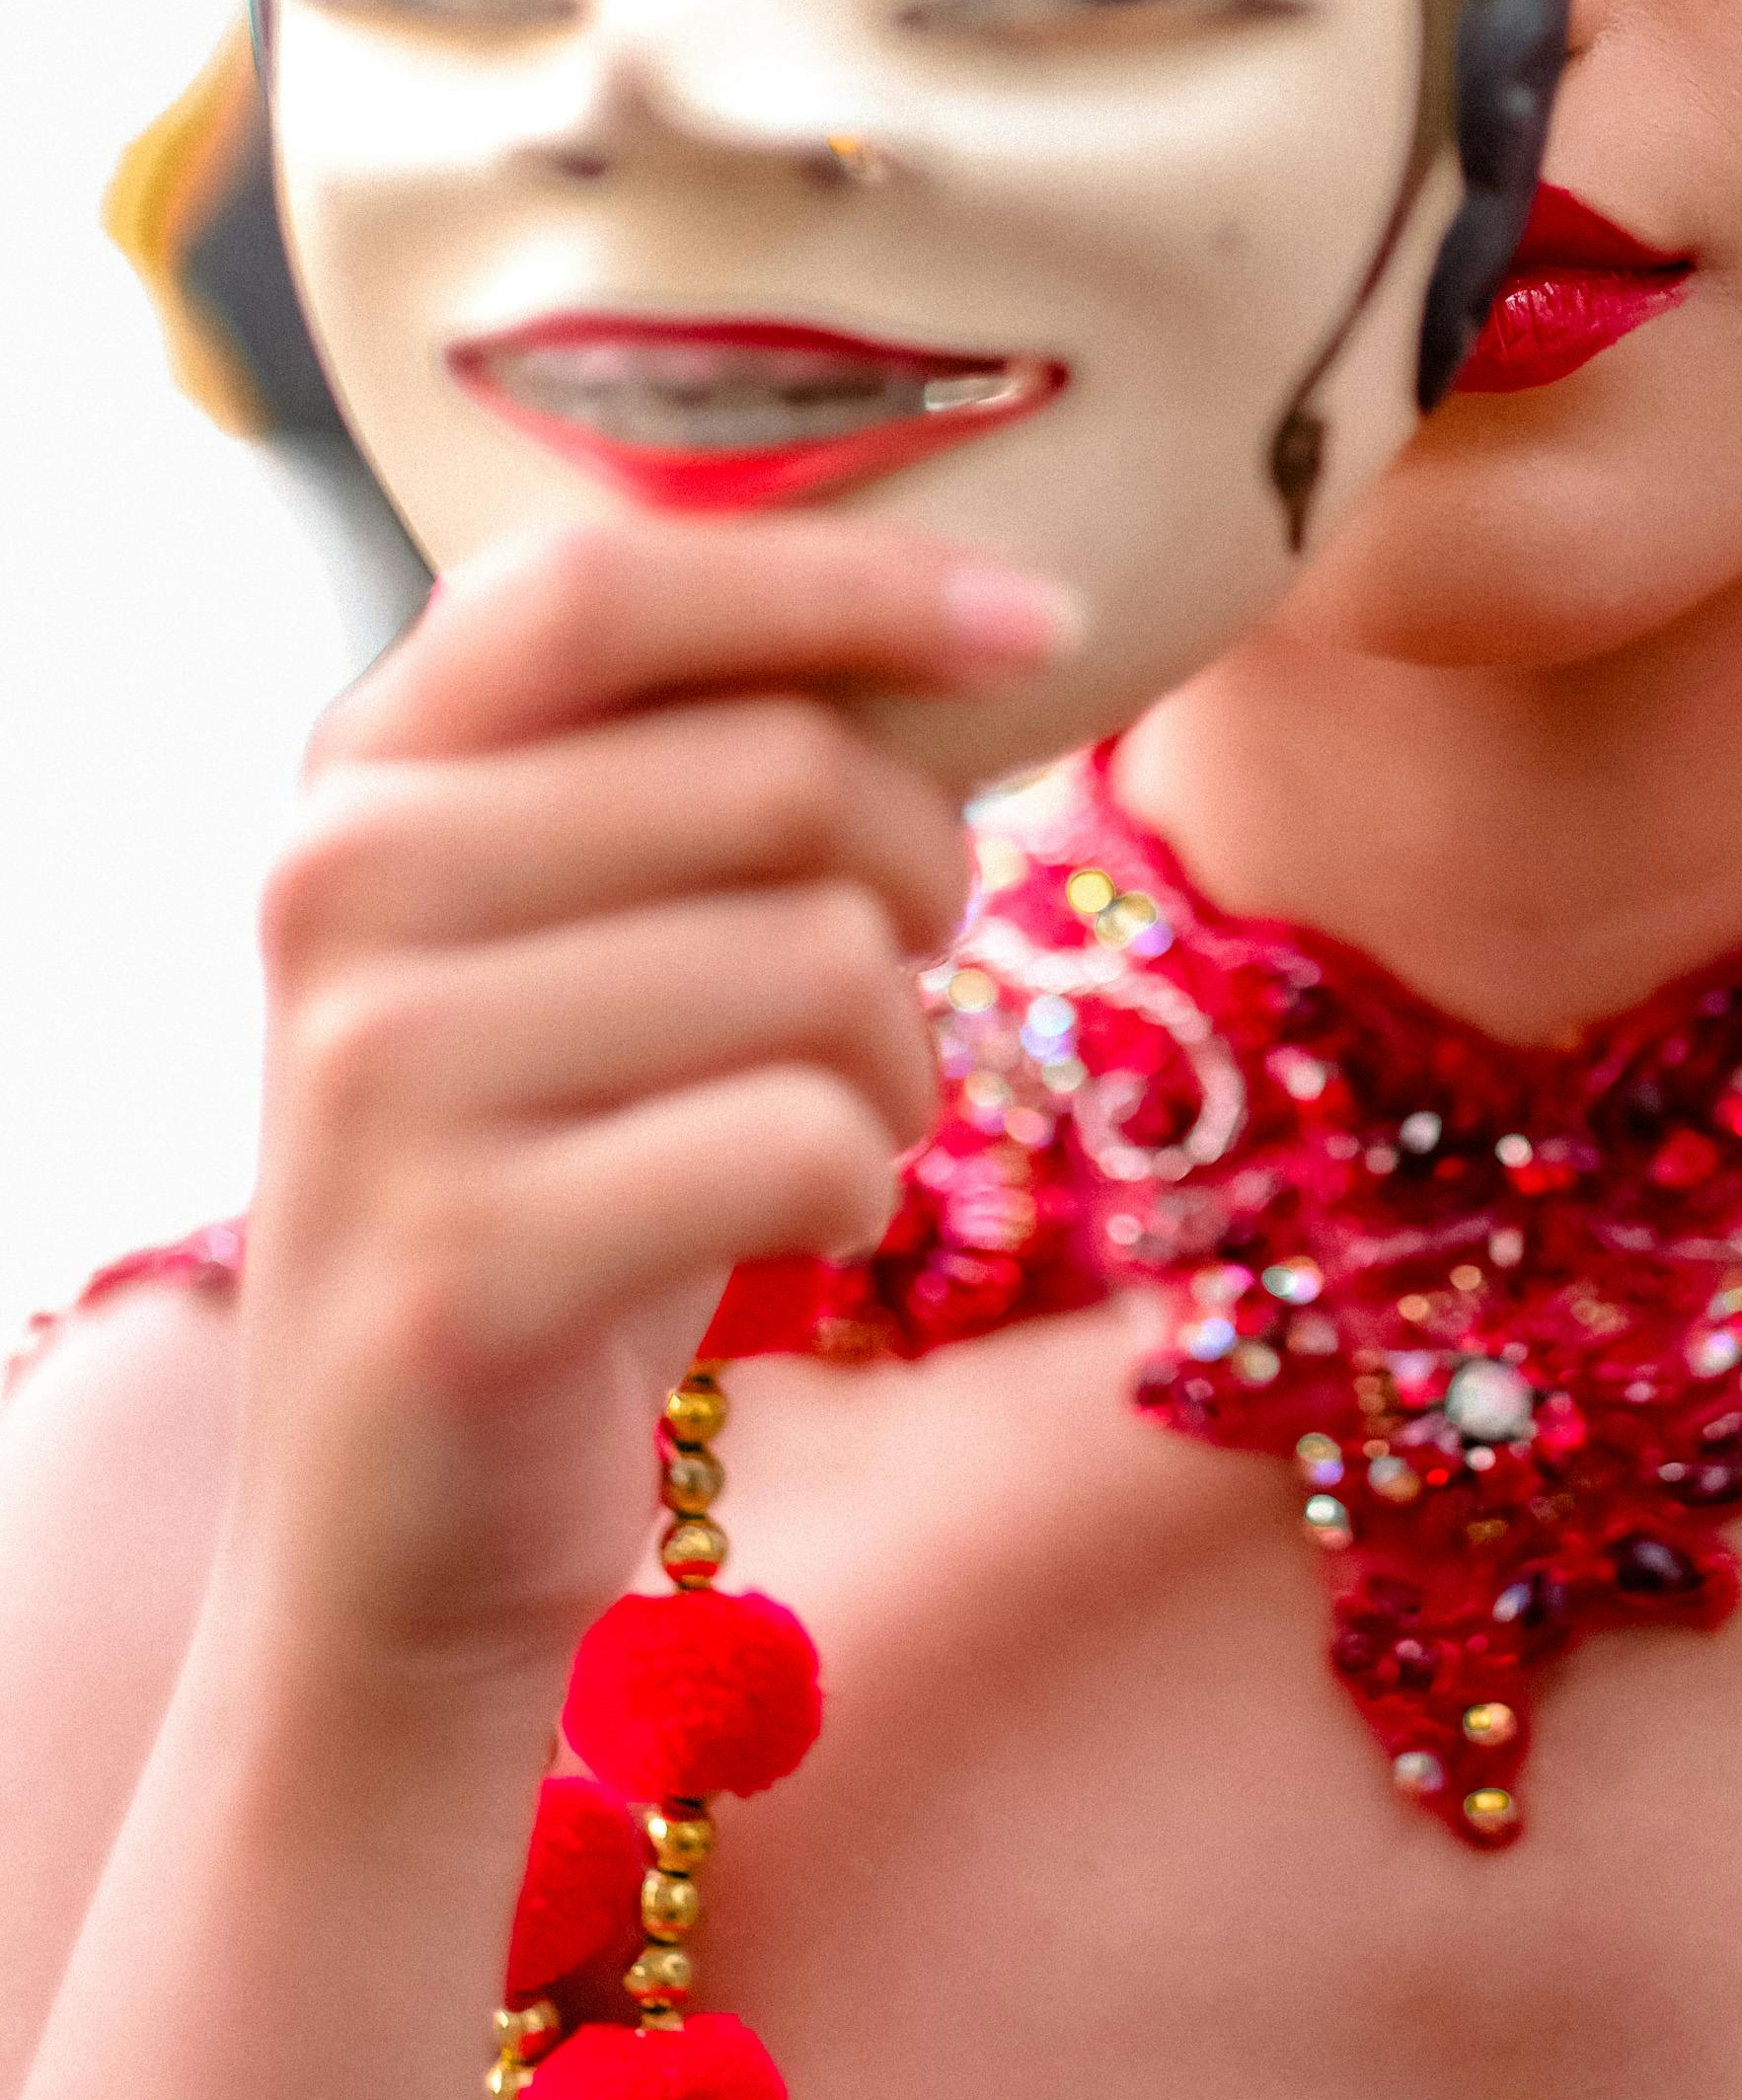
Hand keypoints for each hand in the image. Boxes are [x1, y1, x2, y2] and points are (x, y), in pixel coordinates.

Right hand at [222, 515, 1070, 1681]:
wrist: (399, 1521)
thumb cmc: (566, 1166)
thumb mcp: (590, 923)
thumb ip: (702, 751)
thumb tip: (994, 606)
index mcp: (365, 766)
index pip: (606, 579)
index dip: (847, 579)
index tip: (1046, 623)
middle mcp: (337, 886)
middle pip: (777, 770)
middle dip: (919, 869)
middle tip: (903, 967)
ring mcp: (376, 1078)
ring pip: (823, 961)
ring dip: (896, 1060)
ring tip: (825, 1123)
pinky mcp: (461, 1264)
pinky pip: (806, 1143)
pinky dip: (855, 1190)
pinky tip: (787, 1231)